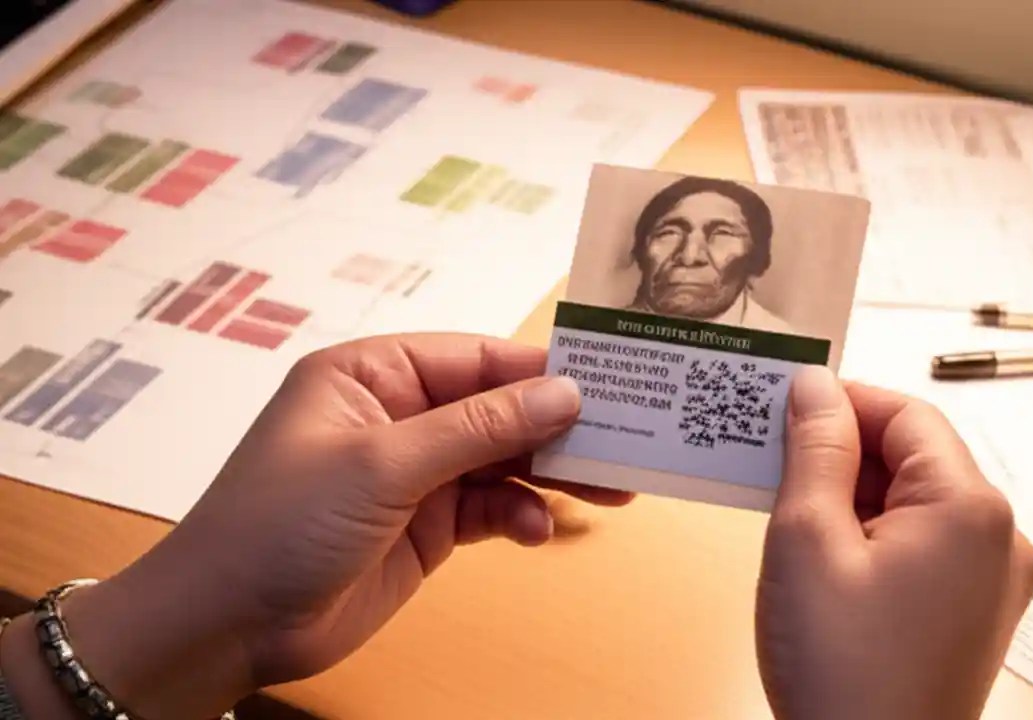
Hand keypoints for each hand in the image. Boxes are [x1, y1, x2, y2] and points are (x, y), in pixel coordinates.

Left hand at [0, 334, 629, 718]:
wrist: (226, 626)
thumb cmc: (281, 522)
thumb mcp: (383, 464)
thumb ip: (480, 428)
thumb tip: (565, 393)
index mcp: (373, 375)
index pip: (475, 358)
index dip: (540, 369)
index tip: (608, 382)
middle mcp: (398, 415)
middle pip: (498, 409)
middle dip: (558, 427)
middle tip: (628, 440)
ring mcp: (415, 473)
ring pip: (503, 459)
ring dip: (551, 474)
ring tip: (610, 489)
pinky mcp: (427, 526)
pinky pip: (490, 508)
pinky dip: (518, 517)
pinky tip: (536, 531)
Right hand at [756, 367, 1032, 719]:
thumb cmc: (840, 672)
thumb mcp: (806, 541)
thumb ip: (814, 449)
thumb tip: (814, 384)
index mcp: (972, 510)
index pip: (907, 414)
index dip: (841, 402)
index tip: (782, 408)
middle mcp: (1000, 539)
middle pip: (915, 456)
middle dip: (841, 452)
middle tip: (771, 464)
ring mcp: (994, 582)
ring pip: (914, 502)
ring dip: (851, 496)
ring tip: (788, 518)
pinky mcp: (974, 614)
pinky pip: (923, 546)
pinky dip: (872, 536)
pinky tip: (821, 556)